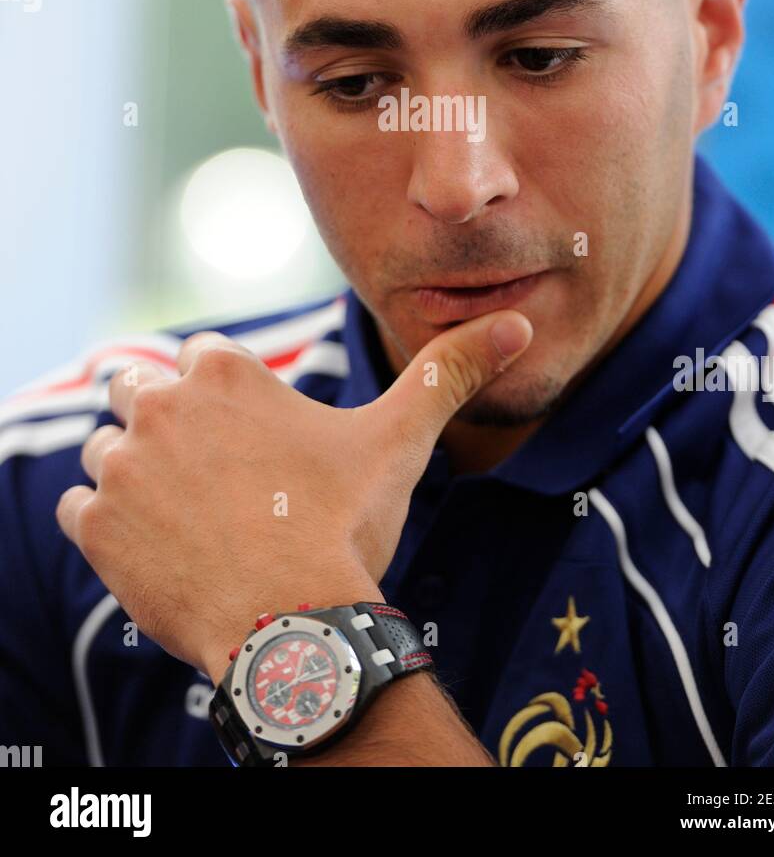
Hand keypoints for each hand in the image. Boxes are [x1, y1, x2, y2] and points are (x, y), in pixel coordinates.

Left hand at [56, 308, 532, 681]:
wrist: (294, 625)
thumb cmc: (344, 526)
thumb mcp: (399, 439)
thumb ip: (450, 371)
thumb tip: (522, 322)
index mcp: (224, 373)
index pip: (199, 359)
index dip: (223, 399)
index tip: (248, 441)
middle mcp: (160, 405)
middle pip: (140, 392)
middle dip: (168, 426)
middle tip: (215, 481)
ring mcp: (120, 465)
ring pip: (106, 450)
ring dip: (134, 475)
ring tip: (190, 520)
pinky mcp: (93, 525)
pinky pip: (78, 507)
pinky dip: (106, 526)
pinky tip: (159, 550)